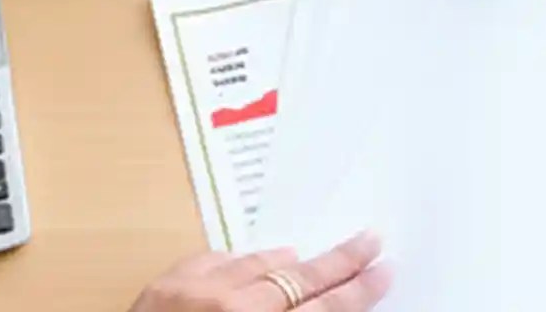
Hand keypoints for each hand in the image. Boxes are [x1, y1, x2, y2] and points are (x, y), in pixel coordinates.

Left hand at [128, 230, 391, 311]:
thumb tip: (318, 311)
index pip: (326, 309)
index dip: (359, 291)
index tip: (383, 272)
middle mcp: (231, 307)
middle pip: (301, 277)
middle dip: (341, 260)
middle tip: (369, 241)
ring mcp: (195, 292)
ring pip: (256, 263)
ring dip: (284, 261)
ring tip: (305, 255)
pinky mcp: (162, 285)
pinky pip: (211, 260)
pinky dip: (233, 262)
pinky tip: (242, 262)